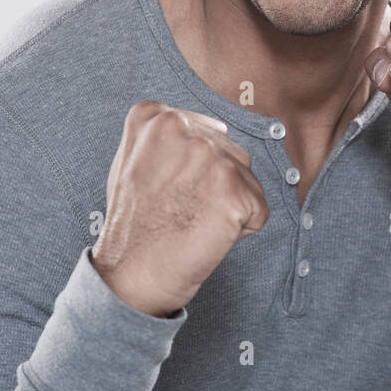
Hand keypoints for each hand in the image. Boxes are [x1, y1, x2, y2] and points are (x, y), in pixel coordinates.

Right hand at [91, 101, 269, 316]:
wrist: (132, 273)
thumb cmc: (133, 224)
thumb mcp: (132, 159)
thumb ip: (168, 136)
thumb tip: (216, 128)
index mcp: (158, 117)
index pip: (208, 134)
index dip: (195, 172)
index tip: (169, 192)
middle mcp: (184, 128)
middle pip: (230, 154)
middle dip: (216, 186)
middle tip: (181, 211)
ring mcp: (210, 157)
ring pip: (246, 179)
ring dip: (230, 204)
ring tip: (194, 222)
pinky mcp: (233, 190)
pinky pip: (258, 209)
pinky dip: (242, 228)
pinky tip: (208, 236)